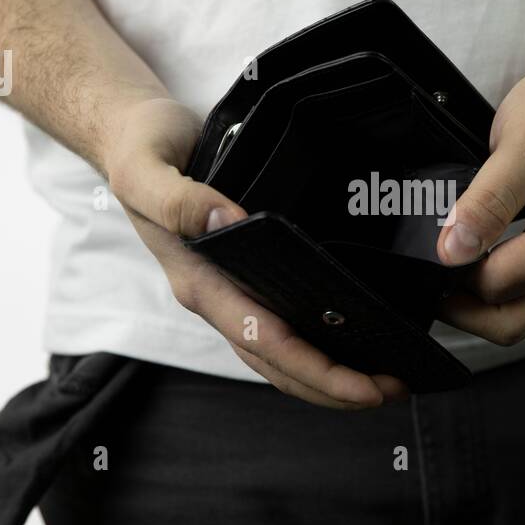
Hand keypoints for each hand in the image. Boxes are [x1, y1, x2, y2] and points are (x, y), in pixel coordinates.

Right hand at [103, 96, 407, 407]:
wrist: (129, 134)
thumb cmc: (140, 151)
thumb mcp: (146, 172)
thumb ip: (179, 199)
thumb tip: (229, 220)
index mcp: (199, 281)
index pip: (264, 341)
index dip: (315, 370)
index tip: (364, 386)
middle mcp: (216, 295)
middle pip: (278, 362)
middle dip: (335, 386)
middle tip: (395, 390)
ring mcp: (227, 289)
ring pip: (281, 351)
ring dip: (329, 373)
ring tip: (384, 378)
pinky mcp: (241, 274)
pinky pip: (281, 322)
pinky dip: (317, 341)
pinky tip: (354, 337)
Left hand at [436, 59, 524, 344]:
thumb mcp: (523, 140)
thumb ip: (488, 200)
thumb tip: (452, 252)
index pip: (500, 285)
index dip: (456, 271)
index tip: (431, 242)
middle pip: (509, 323)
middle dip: (461, 307)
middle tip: (429, 268)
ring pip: (517, 319)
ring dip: (476, 304)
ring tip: (449, 263)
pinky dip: (494, 292)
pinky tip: (472, 262)